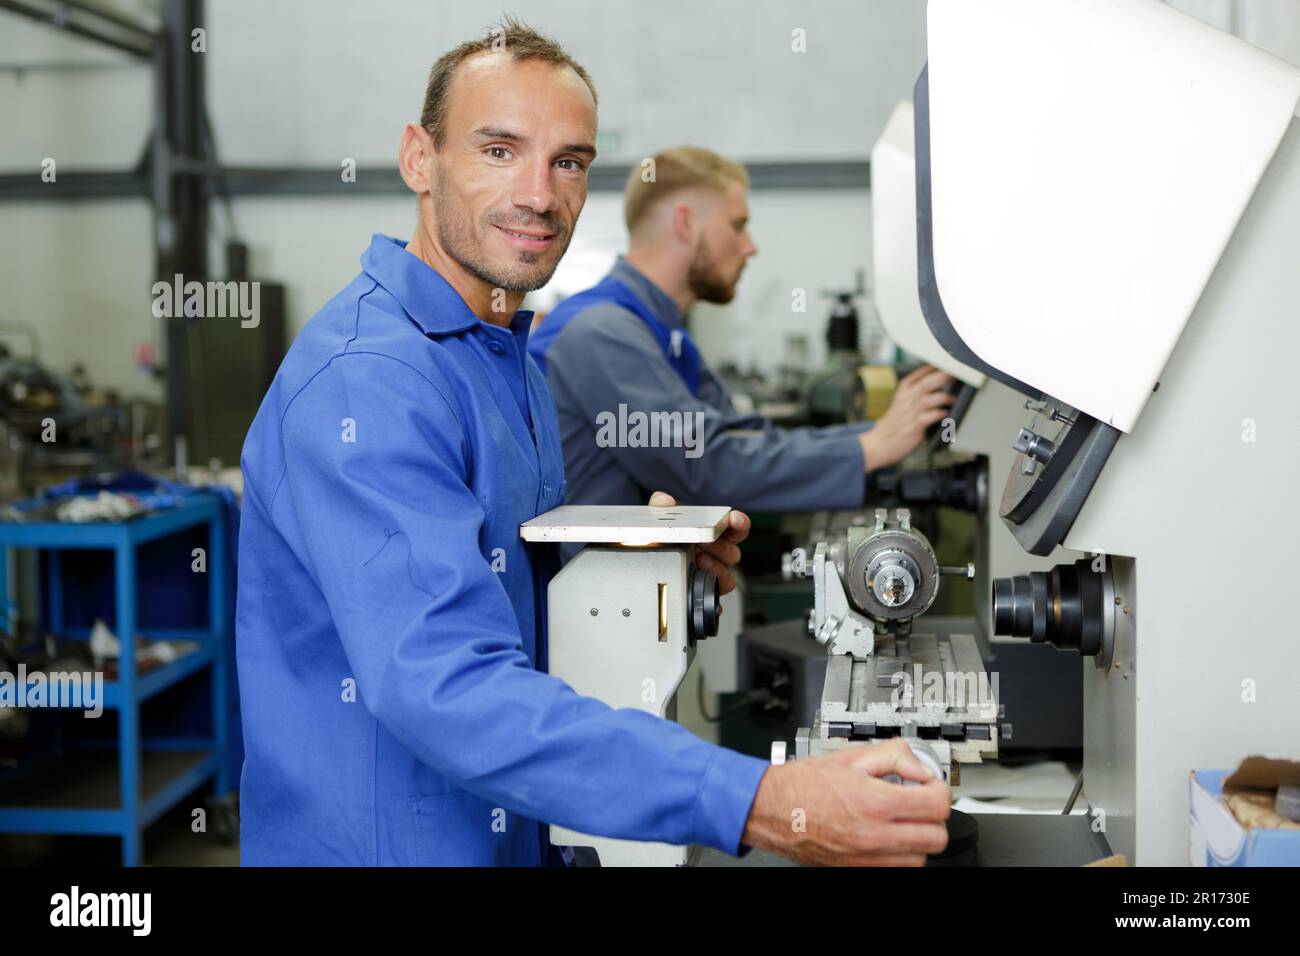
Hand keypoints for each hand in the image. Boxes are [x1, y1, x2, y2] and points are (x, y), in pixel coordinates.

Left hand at [647, 491, 748, 595]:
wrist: (655, 558)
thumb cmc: (669, 538)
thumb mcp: (662, 519)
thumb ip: (661, 506)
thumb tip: (664, 501)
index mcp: (716, 534)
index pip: (736, 528)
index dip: (739, 523)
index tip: (735, 519)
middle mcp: (720, 555)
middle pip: (733, 553)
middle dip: (721, 547)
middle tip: (706, 541)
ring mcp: (714, 573)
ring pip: (727, 575)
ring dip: (716, 567)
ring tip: (700, 560)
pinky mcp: (706, 590)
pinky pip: (715, 594)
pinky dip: (710, 590)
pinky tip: (699, 584)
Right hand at [741, 738, 950, 865]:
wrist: (770, 809)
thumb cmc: (803, 783)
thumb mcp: (851, 756)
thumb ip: (893, 756)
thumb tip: (921, 768)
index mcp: (875, 803)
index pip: (937, 805)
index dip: (939, 790)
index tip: (930, 785)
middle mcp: (874, 835)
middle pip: (936, 837)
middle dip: (934, 817)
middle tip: (920, 801)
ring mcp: (866, 857)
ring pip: (920, 858)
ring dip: (919, 838)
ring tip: (903, 819)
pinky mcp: (857, 869)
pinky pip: (896, 868)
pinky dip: (899, 854)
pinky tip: (887, 835)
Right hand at [859, 366, 956, 470]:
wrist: (880, 442)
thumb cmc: (895, 422)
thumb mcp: (901, 401)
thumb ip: (917, 391)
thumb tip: (941, 383)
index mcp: (904, 389)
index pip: (921, 373)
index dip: (937, 367)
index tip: (950, 365)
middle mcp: (907, 398)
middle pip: (928, 382)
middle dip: (945, 377)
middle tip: (959, 375)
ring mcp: (912, 412)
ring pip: (932, 398)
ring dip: (946, 397)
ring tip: (954, 399)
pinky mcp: (916, 425)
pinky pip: (933, 416)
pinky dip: (942, 413)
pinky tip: (947, 414)